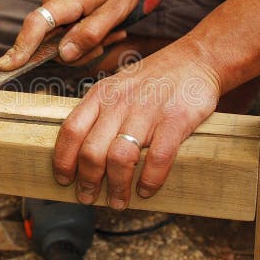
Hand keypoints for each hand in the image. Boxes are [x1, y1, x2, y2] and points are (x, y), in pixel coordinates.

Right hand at [0, 0, 146, 70]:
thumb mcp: (116, 9)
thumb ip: (90, 34)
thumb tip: (64, 55)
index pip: (36, 25)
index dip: (21, 48)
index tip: (4, 65)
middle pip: (51, 38)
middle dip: (80, 48)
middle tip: (114, 35)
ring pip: (59, 32)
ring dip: (84, 35)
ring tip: (112, 23)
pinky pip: (61, 21)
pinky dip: (80, 25)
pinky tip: (101, 16)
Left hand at [52, 38, 221, 209]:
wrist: (196, 58)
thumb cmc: (154, 78)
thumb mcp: (118, 86)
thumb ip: (100, 113)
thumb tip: (82, 153)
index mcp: (101, 94)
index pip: (71, 130)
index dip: (63, 160)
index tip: (63, 180)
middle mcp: (120, 102)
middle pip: (91, 150)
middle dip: (87, 181)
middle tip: (88, 198)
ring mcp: (148, 110)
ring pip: (121, 157)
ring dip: (117, 187)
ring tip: (119, 201)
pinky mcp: (176, 119)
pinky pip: (158, 157)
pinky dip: (150, 180)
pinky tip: (147, 190)